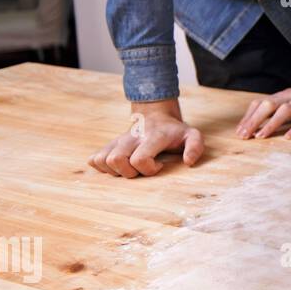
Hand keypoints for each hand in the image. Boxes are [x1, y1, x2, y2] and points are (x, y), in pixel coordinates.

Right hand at [89, 102, 203, 177]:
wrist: (156, 116)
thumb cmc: (175, 131)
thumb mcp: (192, 135)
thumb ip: (196, 147)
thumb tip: (188, 162)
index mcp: (152, 137)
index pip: (139, 159)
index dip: (149, 169)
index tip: (160, 166)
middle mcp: (132, 137)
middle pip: (115, 160)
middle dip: (128, 173)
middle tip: (142, 169)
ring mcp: (118, 140)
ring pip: (102, 160)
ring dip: (115, 172)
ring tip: (131, 168)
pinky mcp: (109, 145)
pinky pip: (94, 160)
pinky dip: (103, 167)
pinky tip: (120, 166)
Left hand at [236, 67, 290, 140]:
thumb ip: (279, 108)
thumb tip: (259, 123)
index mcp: (284, 95)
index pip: (261, 103)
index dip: (249, 117)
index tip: (239, 131)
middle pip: (269, 105)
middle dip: (254, 120)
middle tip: (244, 135)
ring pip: (286, 111)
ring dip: (271, 123)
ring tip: (261, 136)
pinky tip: (289, 137)